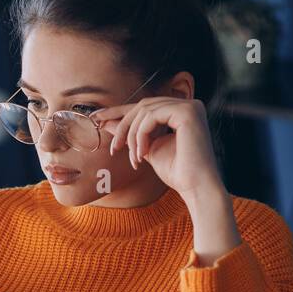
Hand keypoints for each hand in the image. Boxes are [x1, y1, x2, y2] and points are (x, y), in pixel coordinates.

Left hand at [94, 96, 224, 209]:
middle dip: (123, 125)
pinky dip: (141, 135)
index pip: (146, 107)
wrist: (195, 187)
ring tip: (134, 158)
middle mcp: (188, 104)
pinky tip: (142, 154)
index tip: (97, 118)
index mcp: (181, 111)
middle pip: (143, 105)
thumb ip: (132, 134)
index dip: (119, 111)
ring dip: (133, 136)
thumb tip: (107, 122)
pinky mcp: (188, 112)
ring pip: (145, 110)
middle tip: (114, 148)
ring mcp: (190, 106)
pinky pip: (151, 116)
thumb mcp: (147, 149)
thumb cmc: (177, 172)